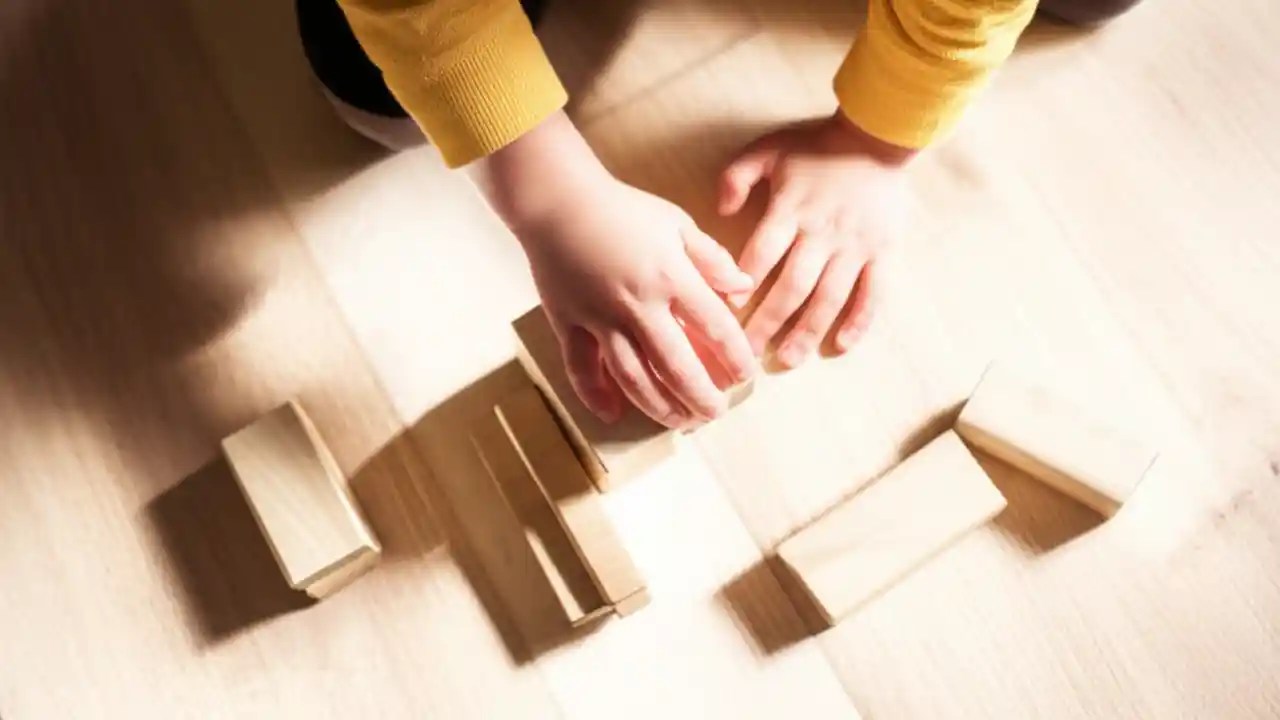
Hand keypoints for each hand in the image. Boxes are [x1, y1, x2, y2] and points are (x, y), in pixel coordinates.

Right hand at [473, 112, 756, 427]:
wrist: (556, 200)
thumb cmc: (621, 208)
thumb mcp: (676, 223)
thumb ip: (711, 258)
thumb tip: (743, 289)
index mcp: (671, 276)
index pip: (715, 326)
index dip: (735, 357)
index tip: (746, 376)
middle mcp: (638, 305)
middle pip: (677, 365)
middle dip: (701, 397)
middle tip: (716, 413)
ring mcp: (600, 318)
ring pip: (633, 376)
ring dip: (659, 406)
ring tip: (680, 421)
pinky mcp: (569, 323)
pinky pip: (581, 367)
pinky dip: (595, 394)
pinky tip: (612, 414)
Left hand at [719, 112, 911, 367]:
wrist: (878, 134)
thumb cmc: (817, 147)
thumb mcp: (769, 148)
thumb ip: (737, 175)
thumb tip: (721, 209)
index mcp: (791, 210)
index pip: (761, 254)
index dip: (741, 285)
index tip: (724, 313)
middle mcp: (822, 233)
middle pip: (791, 286)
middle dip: (767, 323)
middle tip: (745, 355)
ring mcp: (855, 246)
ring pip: (829, 296)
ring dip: (807, 330)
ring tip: (787, 359)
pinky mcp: (883, 252)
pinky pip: (874, 293)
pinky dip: (860, 320)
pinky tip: (842, 345)